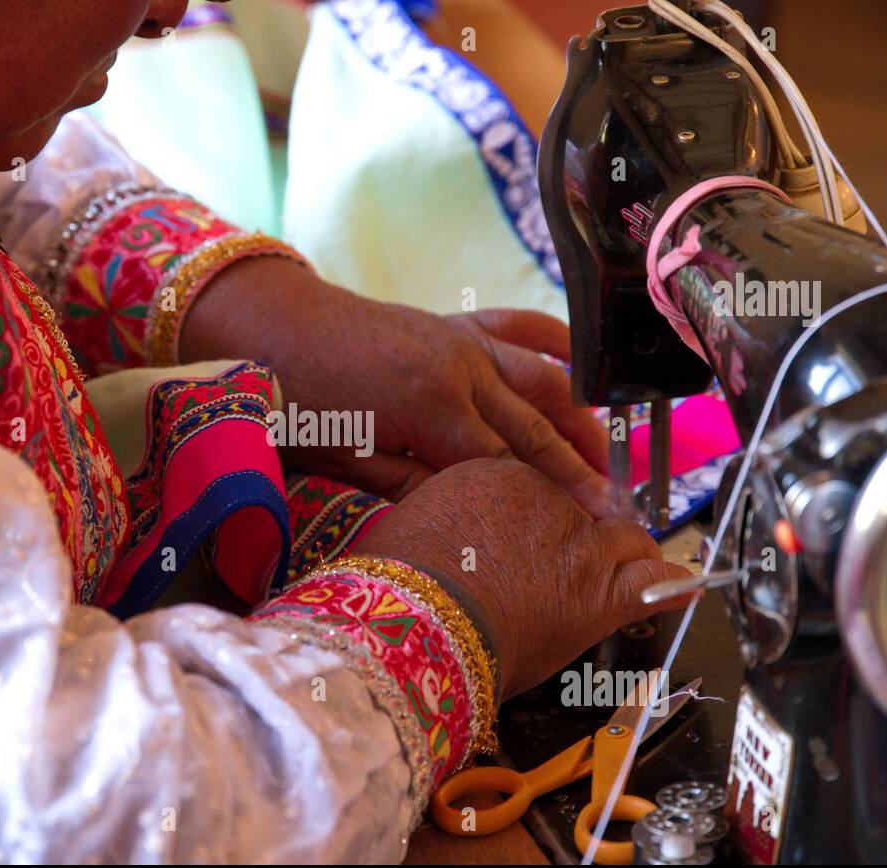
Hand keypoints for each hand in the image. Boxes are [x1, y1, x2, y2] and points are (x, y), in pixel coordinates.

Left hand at [181, 258, 612, 515]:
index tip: (592, 525)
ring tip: (610, 454)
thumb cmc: (297, 400)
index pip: (508, 461)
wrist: (269, 327)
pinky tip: (580, 363)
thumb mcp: (347, 457)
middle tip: (617, 504)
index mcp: (431, 406)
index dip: (553, 496)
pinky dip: (554, 343)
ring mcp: (459, 339)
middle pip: (535, 425)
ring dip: (580, 416)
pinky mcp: (451, 324)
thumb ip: (414, 483)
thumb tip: (470, 510)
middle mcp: (459, 367)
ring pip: (540, 378)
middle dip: (579, 466)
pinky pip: (516, 327)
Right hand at [351, 459, 692, 699]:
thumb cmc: (392, 586)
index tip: (532, 539)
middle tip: (570, 563)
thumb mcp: (405, 527)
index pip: (539, 486)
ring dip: (626, 555)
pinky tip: (686, 587)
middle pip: (585, 506)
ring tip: (628, 571)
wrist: (409, 623)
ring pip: (625, 537)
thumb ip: (438, 516)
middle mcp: (543, 496)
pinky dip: (672, 585)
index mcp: (494, 473)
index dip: (542, 518)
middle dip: (584, 533)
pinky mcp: (598, 592)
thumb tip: (438, 528)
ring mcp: (577, 542)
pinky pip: (653, 581)